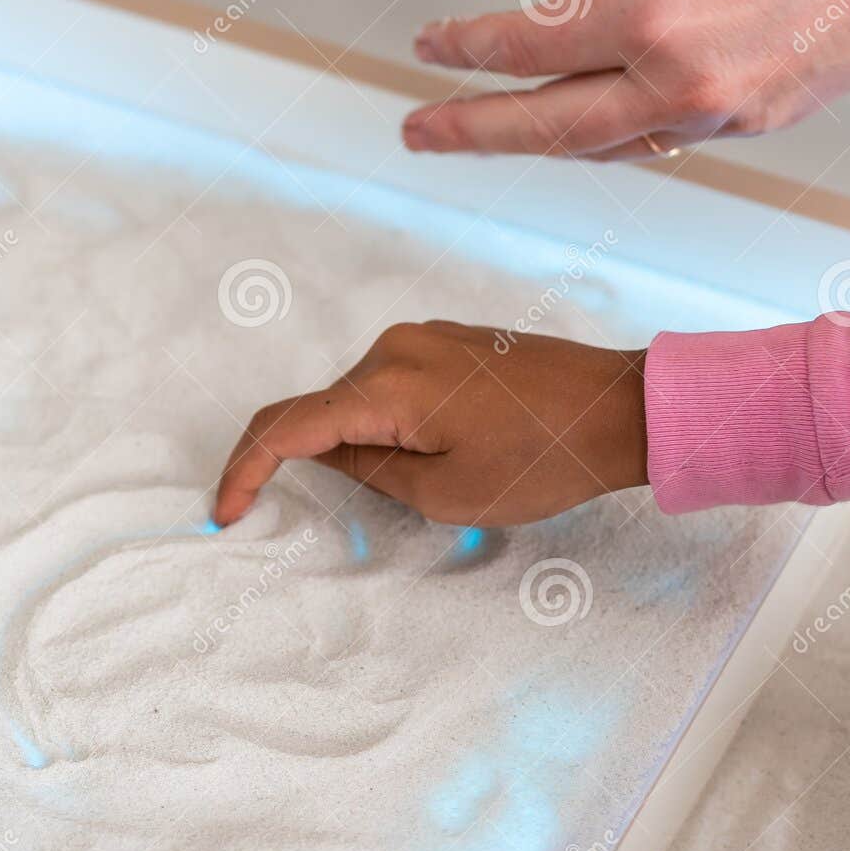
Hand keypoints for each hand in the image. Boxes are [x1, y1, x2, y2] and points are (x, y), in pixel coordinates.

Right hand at [212, 322, 647, 527]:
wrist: (623, 408)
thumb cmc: (545, 458)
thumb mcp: (446, 494)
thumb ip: (370, 473)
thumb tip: (329, 455)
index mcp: (386, 385)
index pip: (284, 428)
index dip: (244, 472)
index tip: (225, 511)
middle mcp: (394, 348)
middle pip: (319, 412)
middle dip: (314, 464)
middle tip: (357, 507)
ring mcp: (421, 338)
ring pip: (355, 400)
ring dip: (361, 443)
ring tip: (429, 479)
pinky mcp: (445, 342)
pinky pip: (389, 385)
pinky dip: (386, 423)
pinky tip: (436, 452)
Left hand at [402, 0, 849, 159]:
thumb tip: (553, 23)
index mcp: (655, 18)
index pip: (526, 46)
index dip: (466, 47)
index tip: (431, 44)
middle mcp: (679, 81)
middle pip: (543, 123)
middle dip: (469, 128)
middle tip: (417, 130)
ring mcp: (714, 113)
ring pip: (594, 143)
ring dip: (528, 140)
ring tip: (476, 134)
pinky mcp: (745, 126)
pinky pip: (647, 141)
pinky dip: (597, 136)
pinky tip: (564, 129)